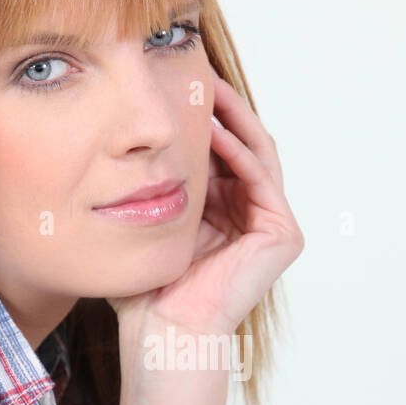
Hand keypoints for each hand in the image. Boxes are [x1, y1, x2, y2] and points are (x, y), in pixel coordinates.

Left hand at [105, 71, 303, 337]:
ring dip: (233, 117)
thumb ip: (148, 184)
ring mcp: (271, 226)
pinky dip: (239, 149)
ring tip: (207, 86)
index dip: (201, 116)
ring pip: (257, 152)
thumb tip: (123, 135)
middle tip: (196, 71)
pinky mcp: (283, 235)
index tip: (175, 84)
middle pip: (242, 144)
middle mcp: (251, 217)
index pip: (219, 151)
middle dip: (221, 107)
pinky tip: (212, 129)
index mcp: (224, 214)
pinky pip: (262, 177)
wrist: (163, 333)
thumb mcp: (146, 220)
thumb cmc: (146, 290)